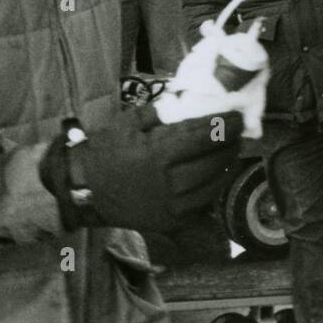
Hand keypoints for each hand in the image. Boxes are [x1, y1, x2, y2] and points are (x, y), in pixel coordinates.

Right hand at [40, 108, 242, 233]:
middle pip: (213, 162)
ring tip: (230, 152)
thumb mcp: (127, 123)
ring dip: (226, 167)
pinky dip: (212, 189)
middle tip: (237, 133)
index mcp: (159, 153)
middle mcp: (169, 182)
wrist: (85, 190)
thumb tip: (185, 101)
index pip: (203, 137)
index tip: (237, 117)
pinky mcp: (170, 221)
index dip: (224, 127)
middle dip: (229, 145)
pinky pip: (202, 205)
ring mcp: (171, 205)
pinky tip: (215, 176)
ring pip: (212, 186)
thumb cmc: (104, 152)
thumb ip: (158, 112)